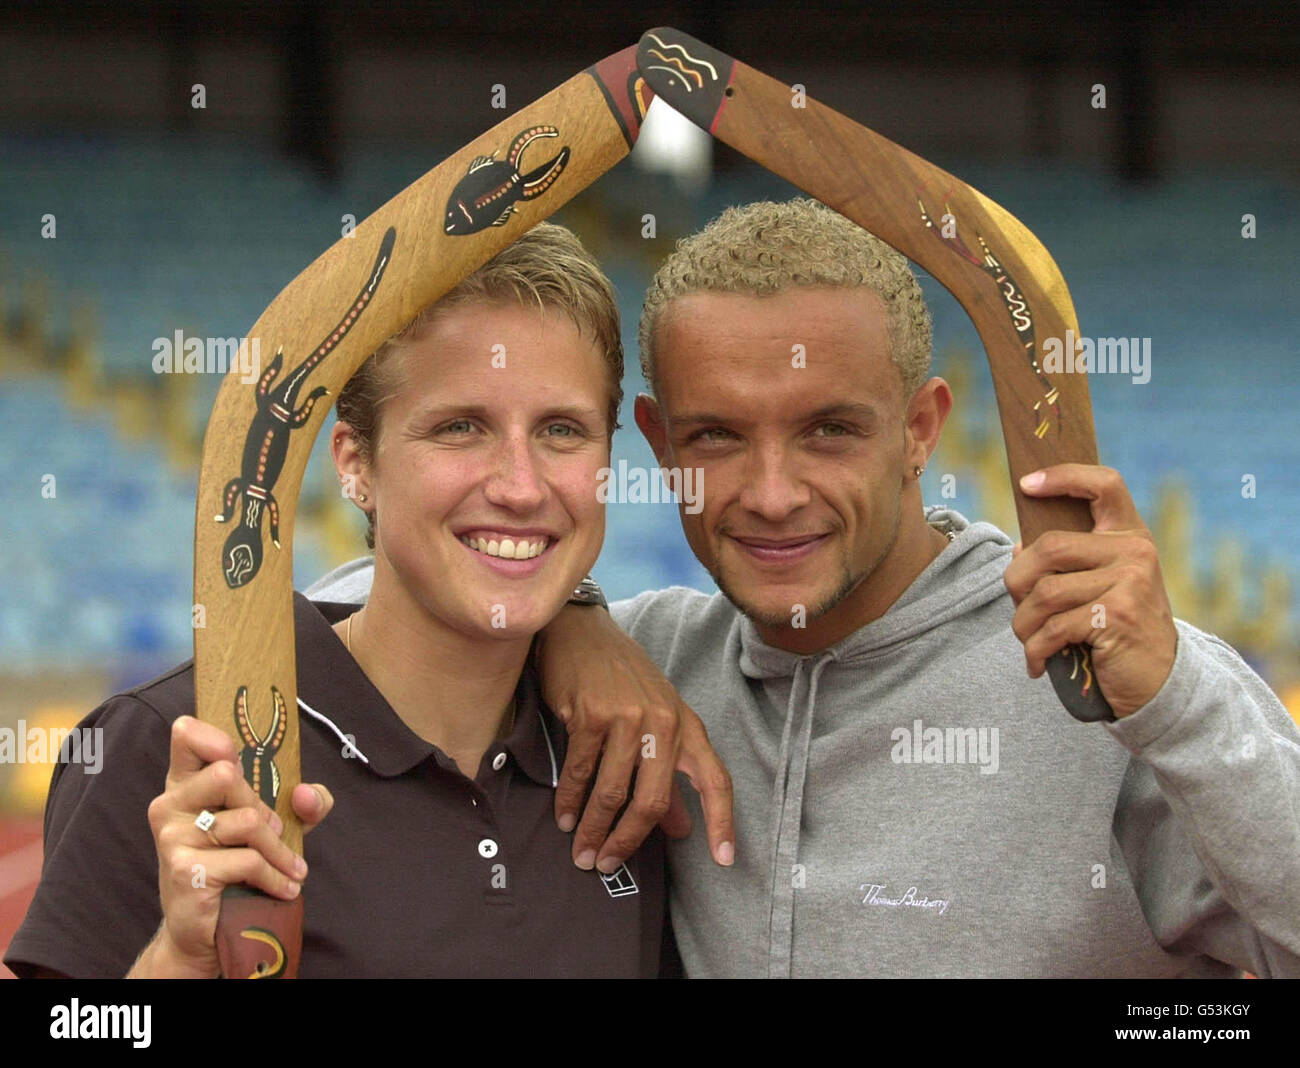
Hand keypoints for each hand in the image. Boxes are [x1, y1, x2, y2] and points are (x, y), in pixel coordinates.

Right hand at [133, 716, 332, 976]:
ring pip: (248, 821)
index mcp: (185, 783)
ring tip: (288, 867)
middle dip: (263, 807)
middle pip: (227, 775)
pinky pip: (247, 860)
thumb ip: (306, 803)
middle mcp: (169, 804)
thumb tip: (306, 793)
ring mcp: (173, 837)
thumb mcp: (277, 825)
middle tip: (274, 832)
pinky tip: (283, 887)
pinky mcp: (184, 869)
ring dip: (279, 850)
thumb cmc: (237, 864)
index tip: (235, 755)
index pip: (186, 735)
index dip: (213, 736)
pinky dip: (275, 875)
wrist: (204, 929)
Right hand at [536, 606, 734, 872]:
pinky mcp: (592, 715)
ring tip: (582, 852)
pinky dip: (569, 801)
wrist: (583, 633)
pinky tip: (563, 818)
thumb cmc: (621, 680)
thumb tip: (679, 829)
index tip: (724, 859)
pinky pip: (580, 771)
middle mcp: (664, 723)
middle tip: (607, 864)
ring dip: (593, 828)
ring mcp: (628, 718)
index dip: (722, 821)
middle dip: (628, 840)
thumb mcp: (656, 720)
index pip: (715, 779)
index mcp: (687, 726)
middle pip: (653, 800)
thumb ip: (669, 776)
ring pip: (613, 792)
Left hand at [1004, 464, 1177, 717]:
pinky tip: (1037, 664)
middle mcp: (1135, 551)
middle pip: (1048, 547)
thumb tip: (1018, 547)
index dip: (1064, 476)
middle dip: (1017, 581)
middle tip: (1018, 607)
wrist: (1160, 681)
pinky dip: (1035, 650)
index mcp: (1130, 535)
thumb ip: (1066, 563)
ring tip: (1029, 641)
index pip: (1104, 485)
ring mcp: (1130, 582)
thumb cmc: (1118, 629)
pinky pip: (1054, 628)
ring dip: (1023, 623)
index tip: (1026, 484)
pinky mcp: (1118, 616)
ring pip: (1044, 592)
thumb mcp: (1100, 587)